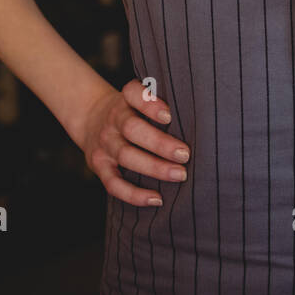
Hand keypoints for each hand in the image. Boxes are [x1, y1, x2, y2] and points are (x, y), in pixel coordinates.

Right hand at [76, 78, 190, 205]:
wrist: (90, 119)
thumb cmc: (131, 111)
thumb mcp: (137, 99)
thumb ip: (160, 104)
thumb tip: (204, 117)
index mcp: (124, 100)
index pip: (132, 94)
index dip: (149, 104)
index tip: (169, 115)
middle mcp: (113, 120)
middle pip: (132, 129)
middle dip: (159, 143)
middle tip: (185, 154)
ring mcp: (105, 144)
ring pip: (125, 156)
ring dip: (153, 168)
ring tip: (180, 175)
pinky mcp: (99, 166)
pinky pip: (113, 184)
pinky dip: (134, 194)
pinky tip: (156, 199)